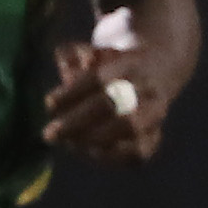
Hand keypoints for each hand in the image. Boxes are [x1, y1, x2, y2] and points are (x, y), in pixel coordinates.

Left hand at [41, 9, 184, 161]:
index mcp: (130, 63)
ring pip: (128, 127)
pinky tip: (90, 151)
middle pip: (110, 104)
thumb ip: (72, 56)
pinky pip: (137, 152)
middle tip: (49, 134)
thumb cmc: (110, 64)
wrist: (157, 70)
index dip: (72, 93)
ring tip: (68, 142)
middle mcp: (146, 88)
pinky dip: (112, 155)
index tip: (49, 104)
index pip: (98, 79)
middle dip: (75, 122)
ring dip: (92, 139)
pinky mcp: (154, 137)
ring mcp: (155, 113)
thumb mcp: (91, 52)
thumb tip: (66, 66)